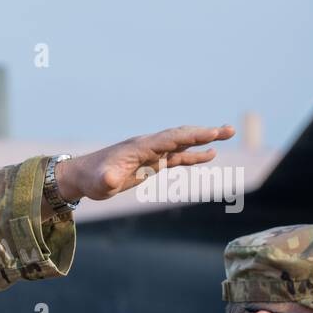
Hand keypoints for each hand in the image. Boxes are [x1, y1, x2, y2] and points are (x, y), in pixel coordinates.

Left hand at [55, 124, 235, 201]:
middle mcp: (149, 146)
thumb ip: (107, 180)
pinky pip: (177, 156)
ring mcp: (152, 153)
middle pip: (180, 136)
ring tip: (227, 133)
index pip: (170, 139)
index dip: (191, 136)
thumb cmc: (91, 179)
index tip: (212, 134)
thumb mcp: (99, 182)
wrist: (84, 177)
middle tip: (228, 130)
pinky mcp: (152, 162)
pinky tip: (210, 154)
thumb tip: (111, 181)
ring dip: (204, 139)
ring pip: (182, 143)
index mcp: (140, 147)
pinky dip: (194, 154)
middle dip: (204, 133)